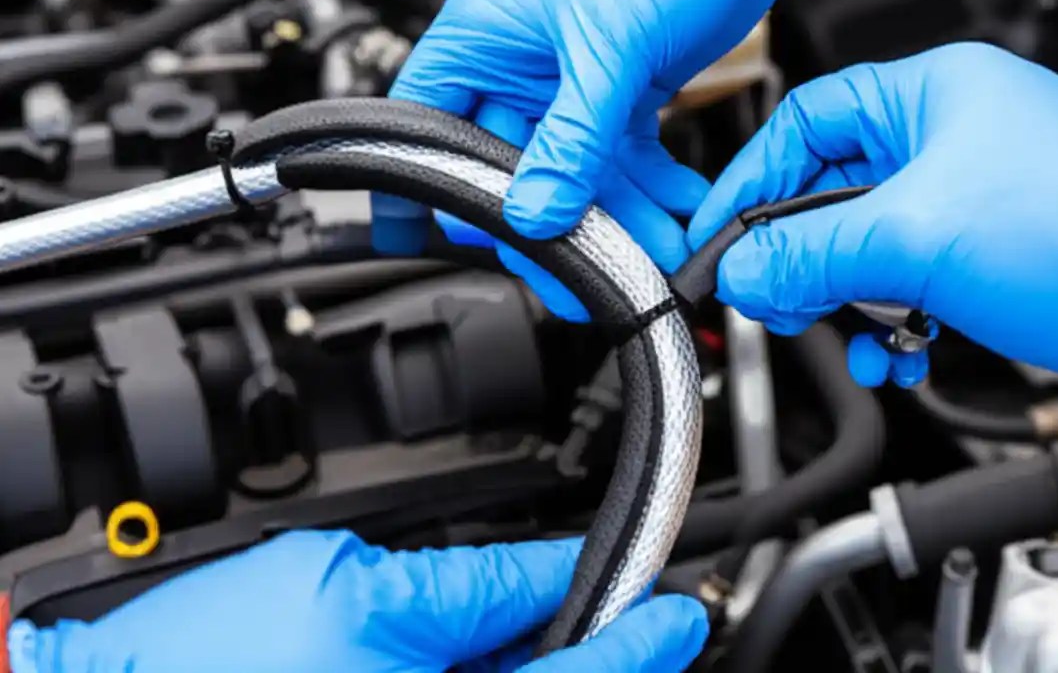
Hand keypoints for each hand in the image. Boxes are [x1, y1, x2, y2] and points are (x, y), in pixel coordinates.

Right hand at [6, 531, 708, 672]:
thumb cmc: (207, 663)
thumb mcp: (355, 587)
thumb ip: (466, 586)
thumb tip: (545, 570)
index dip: (645, 639)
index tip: (675, 609)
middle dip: (609, 655)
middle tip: (640, 612)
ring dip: (551, 660)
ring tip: (564, 618)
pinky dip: (492, 672)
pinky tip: (492, 650)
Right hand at [379, 0, 795, 320]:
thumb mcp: (607, 45)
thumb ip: (574, 137)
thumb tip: (538, 210)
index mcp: (485, 31)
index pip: (426, 117)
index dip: (419, 179)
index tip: (415, 235)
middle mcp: (520, 57)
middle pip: (509, 162)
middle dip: (544, 222)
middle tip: (572, 272)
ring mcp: (572, 74)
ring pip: (574, 169)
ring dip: (615, 217)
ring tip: (650, 253)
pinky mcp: (624, 83)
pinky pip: (623, 154)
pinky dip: (649, 188)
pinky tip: (673, 214)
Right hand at [689, 42, 1057, 405]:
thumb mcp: (921, 236)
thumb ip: (815, 254)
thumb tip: (745, 269)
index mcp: (928, 101)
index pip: (804, 125)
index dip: (750, 181)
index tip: (717, 237)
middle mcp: (947, 145)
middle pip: (829, 197)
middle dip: (799, 258)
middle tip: (778, 301)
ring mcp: (969, 205)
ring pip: (866, 254)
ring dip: (846, 304)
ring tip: (851, 337)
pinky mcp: (990, 262)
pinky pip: (910, 292)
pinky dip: (893, 329)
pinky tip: (900, 354)